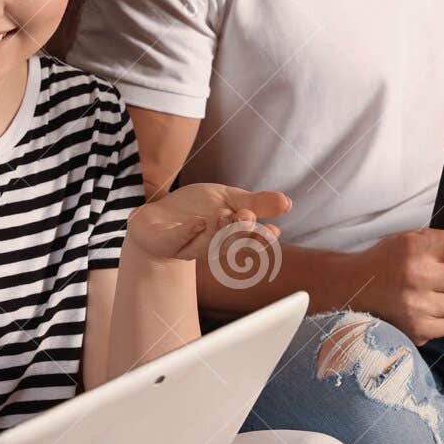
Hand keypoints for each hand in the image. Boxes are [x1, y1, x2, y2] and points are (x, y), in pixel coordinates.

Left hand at [126, 182, 290, 262]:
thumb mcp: (228, 199)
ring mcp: (188, 245)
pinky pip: (177, 239)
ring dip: (218, 230)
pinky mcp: (166, 242)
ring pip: (207, 243)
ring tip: (225, 214)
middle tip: (247, 218)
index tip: (274, 231)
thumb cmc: (195, 209)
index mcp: (229, 235)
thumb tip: (288, 202)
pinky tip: (197, 223)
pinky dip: (187, 231)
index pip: (248, 239)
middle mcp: (211, 244)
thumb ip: (256, 202)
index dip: (261, 238)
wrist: (155, 218)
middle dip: (239, 231)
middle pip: (230, 242)